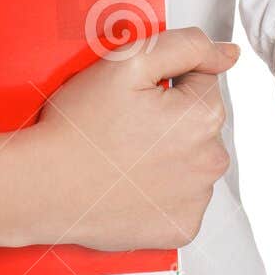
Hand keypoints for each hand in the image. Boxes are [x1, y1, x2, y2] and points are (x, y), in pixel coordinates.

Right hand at [27, 26, 237, 251]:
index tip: (135, 96)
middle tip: (124, 123)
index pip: (201, 80)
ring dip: (169, 153)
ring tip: (124, 155)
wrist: (46, 186)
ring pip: (192, 159)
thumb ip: (187, 46)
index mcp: (204, 117)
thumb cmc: (81, 125)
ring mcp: (197, 201)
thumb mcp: (129, 62)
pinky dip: (162, 189)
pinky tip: (131, 183)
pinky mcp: (181, 228)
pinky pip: (182, 197)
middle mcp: (211, 162)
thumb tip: (228, 54)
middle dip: (171, 117)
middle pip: (200, 122)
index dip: (165, 81)